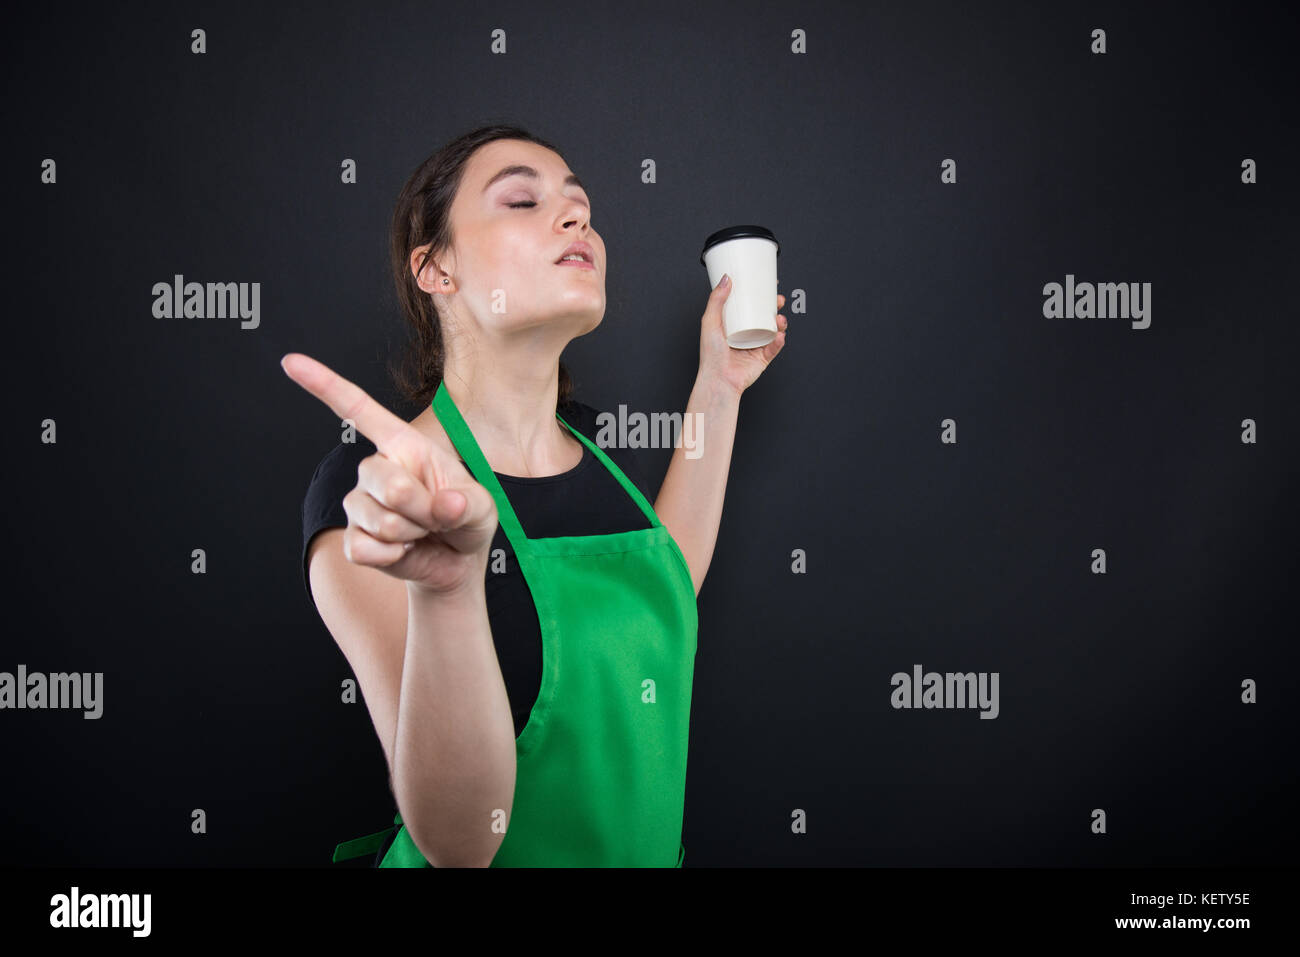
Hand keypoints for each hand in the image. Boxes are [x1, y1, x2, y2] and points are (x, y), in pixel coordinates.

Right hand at [281, 353, 498, 594]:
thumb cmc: (467, 519)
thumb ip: (468, 504)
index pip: (359, 411)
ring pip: (380, 520)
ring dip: (412, 533)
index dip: (325, 385)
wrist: (457, 561)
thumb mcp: (482, 507)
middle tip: (438, 517)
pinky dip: (393, 557)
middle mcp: (375, 469)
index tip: (290, 362)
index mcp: (404, 446)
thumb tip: (448, 505)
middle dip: (422, 508)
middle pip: (388, 483)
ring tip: (423, 532)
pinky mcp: (355, 538)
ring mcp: (361, 504)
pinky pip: (365, 548)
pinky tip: (404, 550)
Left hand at [697, 277, 787, 397]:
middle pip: (765, 315)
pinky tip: (779, 335)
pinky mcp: (763, 358)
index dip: (759, 295)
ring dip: (780, 322)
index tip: (767, 284)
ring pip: (773, 330)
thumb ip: (716, 300)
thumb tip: (726, 279)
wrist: (719, 380)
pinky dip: (779, 340)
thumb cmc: (711, 355)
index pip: (749, 305)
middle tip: (778, 300)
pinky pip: (775, 347)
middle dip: (775, 306)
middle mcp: (746, 334)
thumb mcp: (710, 321)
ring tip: (779, 319)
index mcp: (733, 324)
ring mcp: (755, 345)